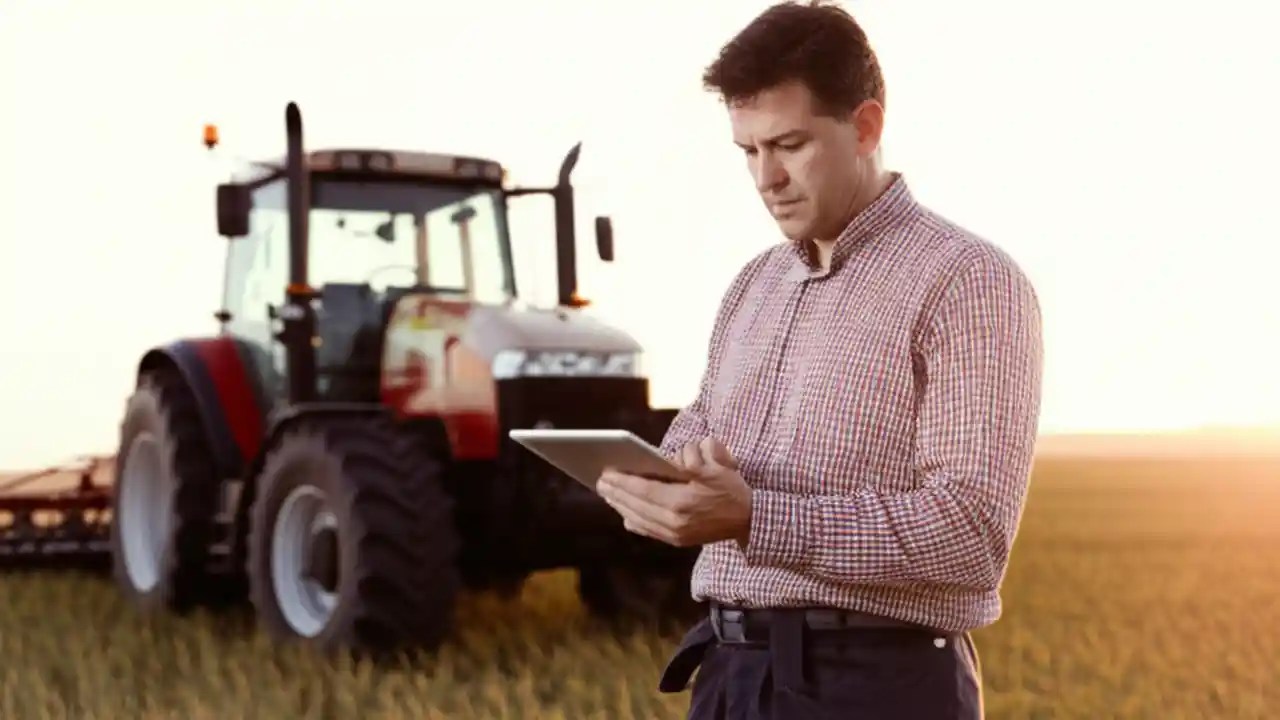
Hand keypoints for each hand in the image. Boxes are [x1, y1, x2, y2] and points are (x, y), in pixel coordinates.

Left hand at [597, 437, 751, 547]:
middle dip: (616, 494)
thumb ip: (691, 458)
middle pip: (637, 506)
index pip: (644, 491)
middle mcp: (676, 522)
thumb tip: (669, 458)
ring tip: (608, 494)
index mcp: (682, 502)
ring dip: (622, 506)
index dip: (623, 482)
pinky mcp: (679, 541)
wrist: (750, 519)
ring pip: (640, 519)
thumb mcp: (715, 466)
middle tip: (600, 481)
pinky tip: (624, 514)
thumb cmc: (731, 487)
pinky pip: (650, 531)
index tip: (606, 473)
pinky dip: (635, 521)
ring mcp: (676, 534)